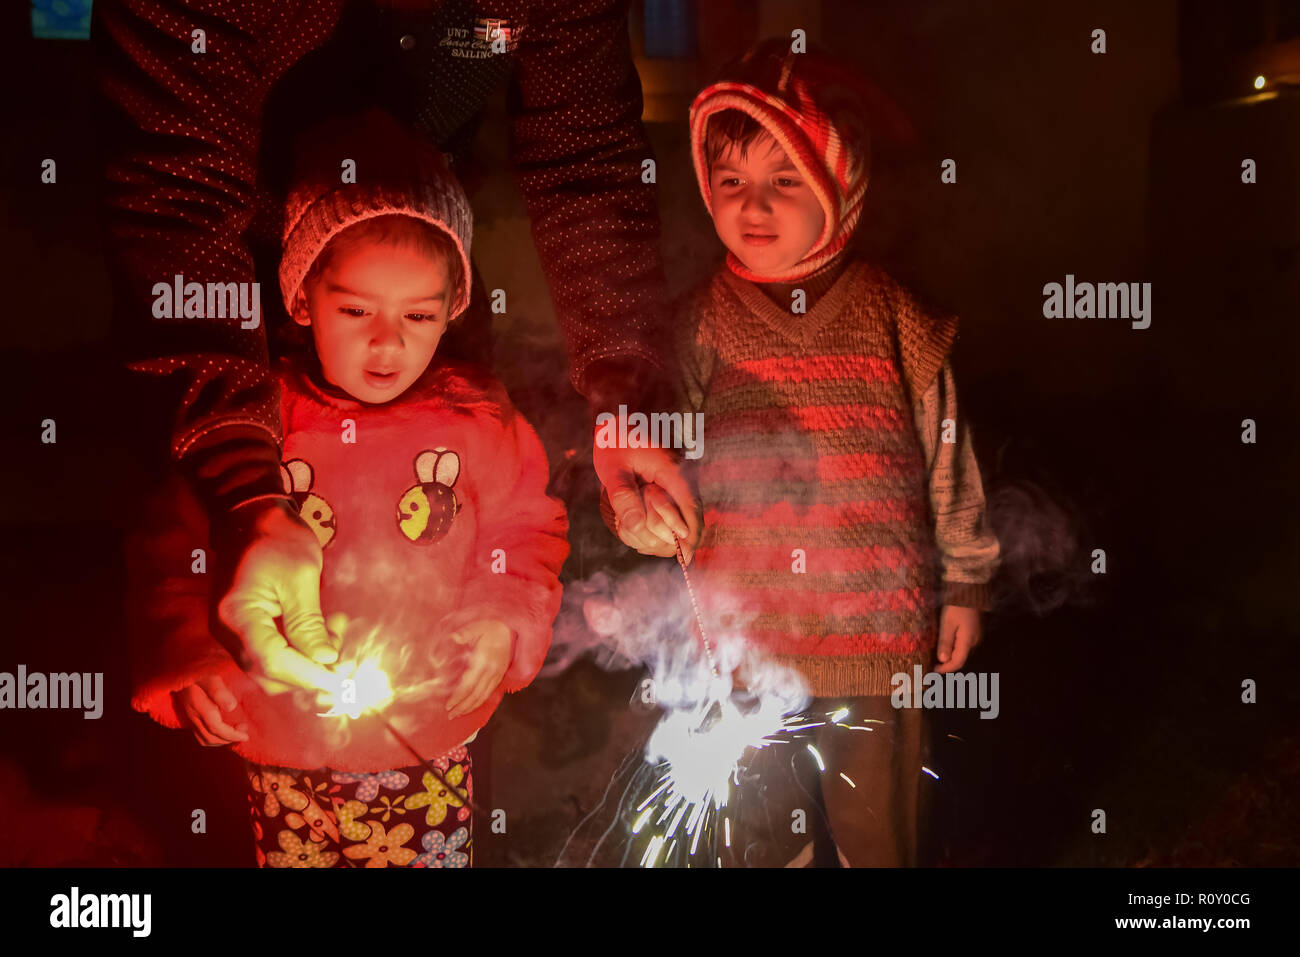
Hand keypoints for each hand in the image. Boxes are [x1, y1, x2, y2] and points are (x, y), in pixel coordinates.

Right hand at [175, 674, 249, 746]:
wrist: (180, 666)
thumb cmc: (199, 668)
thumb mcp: (210, 676)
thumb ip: (219, 691)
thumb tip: (231, 707)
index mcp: (198, 706)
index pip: (215, 728)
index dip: (232, 735)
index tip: (246, 735)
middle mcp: (193, 714)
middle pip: (210, 737)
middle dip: (229, 739)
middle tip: (244, 730)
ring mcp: (190, 716)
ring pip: (204, 738)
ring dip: (222, 741)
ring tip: (237, 732)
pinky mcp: (190, 715)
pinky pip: (200, 734)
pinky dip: (214, 738)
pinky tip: (225, 730)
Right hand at [214, 499, 340, 694]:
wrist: (254, 518)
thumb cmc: (280, 539)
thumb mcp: (302, 577)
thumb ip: (309, 624)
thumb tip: (326, 661)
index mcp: (239, 615)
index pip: (272, 662)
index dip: (308, 675)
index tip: (342, 678)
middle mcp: (228, 631)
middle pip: (269, 674)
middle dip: (310, 671)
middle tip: (345, 651)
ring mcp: (232, 632)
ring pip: (271, 668)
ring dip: (308, 660)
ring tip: (336, 629)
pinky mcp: (243, 629)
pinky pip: (270, 653)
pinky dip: (299, 650)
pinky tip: (324, 628)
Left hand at [445, 619, 513, 717]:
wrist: (510, 628)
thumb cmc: (492, 627)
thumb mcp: (477, 626)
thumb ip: (465, 633)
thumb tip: (454, 637)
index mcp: (484, 661)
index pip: (469, 685)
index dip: (458, 697)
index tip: (448, 705)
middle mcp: (492, 671)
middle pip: (476, 695)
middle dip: (463, 706)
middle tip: (451, 715)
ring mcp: (497, 674)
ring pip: (484, 696)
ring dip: (471, 707)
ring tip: (459, 713)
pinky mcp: (500, 675)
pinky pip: (490, 692)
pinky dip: (480, 701)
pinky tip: (473, 705)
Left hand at [593, 443, 701, 561]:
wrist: (618, 419)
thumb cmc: (614, 441)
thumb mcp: (612, 469)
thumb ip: (623, 497)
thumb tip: (635, 526)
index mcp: (672, 469)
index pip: (690, 508)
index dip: (691, 536)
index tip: (686, 558)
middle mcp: (682, 474)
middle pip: (690, 517)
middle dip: (671, 537)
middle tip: (646, 547)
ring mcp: (679, 479)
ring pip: (684, 515)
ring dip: (663, 530)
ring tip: (637, 537)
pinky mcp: (673, 483)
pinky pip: (675, 509)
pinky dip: (661, 524)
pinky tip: (641, 532)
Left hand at [933, 605, 981, 672]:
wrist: (970, 592)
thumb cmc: (956, 607)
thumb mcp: (947, 623)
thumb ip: (945, 642)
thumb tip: (942, 660)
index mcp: (967, 641)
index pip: (958, 662)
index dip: (946, 668)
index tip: (933, 669)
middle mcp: (974, 642)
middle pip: (961, 658)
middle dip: (947, 663)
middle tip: (933, 662)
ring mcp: (976, 636)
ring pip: (962, 651)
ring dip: (951, 655)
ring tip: (937, 653)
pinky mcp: (975, 631)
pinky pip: (964, 644)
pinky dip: (955, 647)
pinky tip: (946, 643)